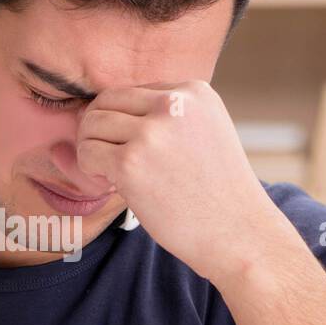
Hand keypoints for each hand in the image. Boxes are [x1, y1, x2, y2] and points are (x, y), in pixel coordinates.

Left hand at [77, 81, 265, 282]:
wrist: (238, 233)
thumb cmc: (217, 191)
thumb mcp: (207, 130)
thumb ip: (170, 115)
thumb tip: (105, 111)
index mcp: (193, 91)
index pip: (133, 92)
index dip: (125, 122)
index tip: (137, 150)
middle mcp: (172, 104)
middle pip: (107, 102)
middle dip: (99, 130)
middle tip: (109, 158)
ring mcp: (150, 133)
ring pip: (92, 124)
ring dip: (93, 148)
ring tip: (112, 172)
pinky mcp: (131, 163)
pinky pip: (87, 153)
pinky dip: (90, 168)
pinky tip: (112, 184)